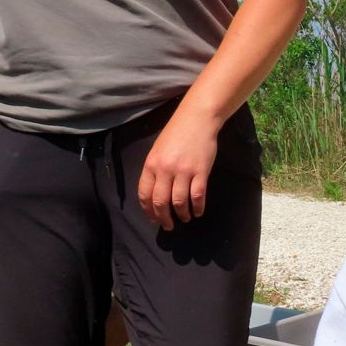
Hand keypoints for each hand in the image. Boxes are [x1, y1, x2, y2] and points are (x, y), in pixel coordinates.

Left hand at [137, 107, 219, 229]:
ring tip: (185, 218)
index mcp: (151, 164)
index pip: (145, 194)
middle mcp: (165, 170)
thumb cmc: (176, 133)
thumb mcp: (158, 150)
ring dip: (182, 214)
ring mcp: (183, 171)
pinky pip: (197, 196)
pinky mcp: (200, 172)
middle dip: (164, 218)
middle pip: (160, 202)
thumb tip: (156, 193)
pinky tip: (198, 211)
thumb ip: (155, 170)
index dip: (148, 211)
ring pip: (179, 202)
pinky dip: (197, 207)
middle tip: (169, 226)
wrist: (197, 119)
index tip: (154, 219)